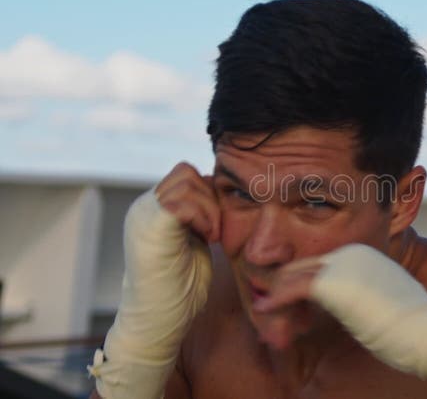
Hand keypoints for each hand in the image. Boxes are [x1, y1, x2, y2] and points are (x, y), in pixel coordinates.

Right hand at [89, 162, 214, 398]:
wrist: (158, 321)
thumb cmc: (180, 289)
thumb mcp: (193, 242)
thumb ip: (198, 217)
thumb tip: (217, 192)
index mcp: (153, 210)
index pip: (185, 175)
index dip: (208, 194)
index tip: (216, 226)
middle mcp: (144, 208)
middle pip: (186, 172)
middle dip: (210, 197)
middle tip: (214, 230)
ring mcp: (144, 216)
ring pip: (186, 180)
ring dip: (209, 207)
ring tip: (210, 236)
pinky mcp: (151, 228)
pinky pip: (183, 201)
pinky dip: (203, 216)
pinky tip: (206, 239)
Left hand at [253, 244, 426, 398]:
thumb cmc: (413, 326)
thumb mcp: (382, 301)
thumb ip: (359, 295)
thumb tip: (346, 308)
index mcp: (363, 250)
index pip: (317, 262)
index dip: (297, 283)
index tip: (283, 305)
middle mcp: (350, 249)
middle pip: (300, 265)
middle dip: (278, 287)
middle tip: (263, 308)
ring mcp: (341, 262)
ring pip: (292, 275)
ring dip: (273, 295)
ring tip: (263, 315)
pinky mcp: (333, 281)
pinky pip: (290, 288)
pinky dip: (274, 300)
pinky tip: (265, 309)